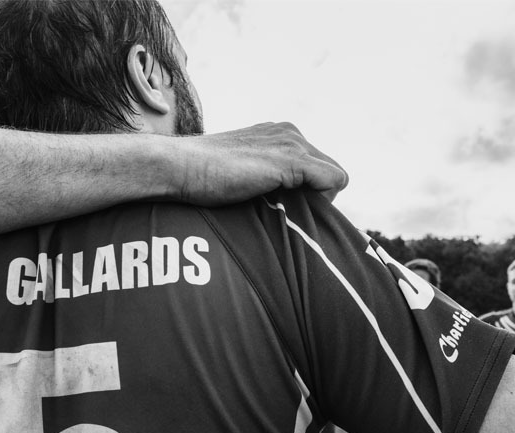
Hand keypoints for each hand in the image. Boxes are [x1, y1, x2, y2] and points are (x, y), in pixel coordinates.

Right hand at [174, 122, 347, 205]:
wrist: (180, 166)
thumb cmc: (199, 175)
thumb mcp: (237, 170)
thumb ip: (259, 175)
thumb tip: (271, 201)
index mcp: (278, 134)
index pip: (314, 163)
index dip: (308, 190)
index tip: (289, 208)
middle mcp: (290, 133)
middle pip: (328, 170)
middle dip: (316, 195)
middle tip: (292, 216)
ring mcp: (292, 144)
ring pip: (334, 177)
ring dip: (319, 200)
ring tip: (292, 215)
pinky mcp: (291, 160)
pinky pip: (333, 180)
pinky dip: (323, 200)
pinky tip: (296, 210)